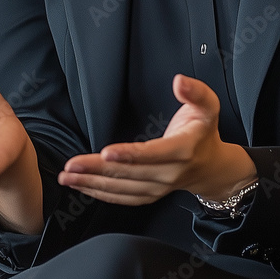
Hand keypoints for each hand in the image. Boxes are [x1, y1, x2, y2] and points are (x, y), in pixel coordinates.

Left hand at [56, 73, 256, 205]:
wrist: (212, 168)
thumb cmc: (204, 132)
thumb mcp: (208, 106)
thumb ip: (196, 92)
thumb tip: (179, 80)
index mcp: (183, 150)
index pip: (153, 154)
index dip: (130, 155)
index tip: (106, 152)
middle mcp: (170, 174)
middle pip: (130, 173)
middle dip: (97, 170)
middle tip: (71, 166)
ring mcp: (159, 188)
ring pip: (123, 188)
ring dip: (93, 184)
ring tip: (67, 177)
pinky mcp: (150, 194)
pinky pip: (124, 198)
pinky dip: (101, 194)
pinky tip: (82, 187)